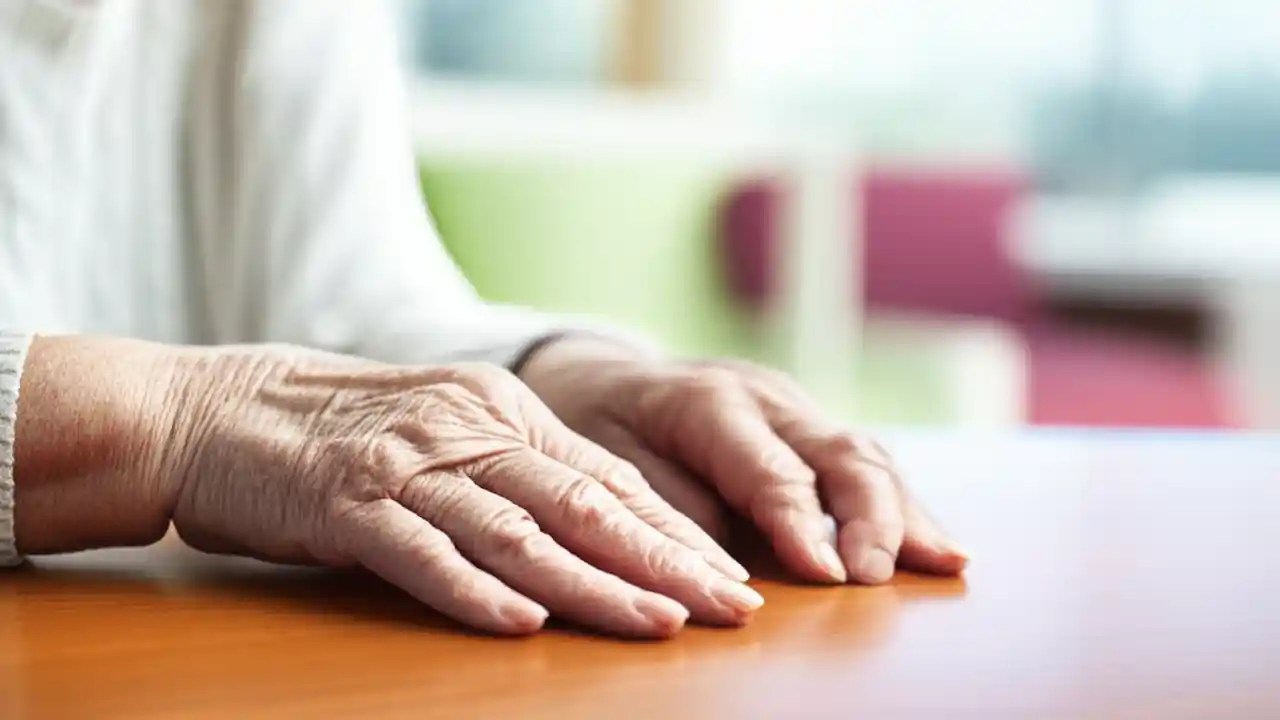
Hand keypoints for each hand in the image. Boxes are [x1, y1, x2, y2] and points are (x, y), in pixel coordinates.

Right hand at [158, 346, 760, 636]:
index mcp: (500, 410)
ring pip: (518, 531)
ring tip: (656, 623)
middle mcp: (467, 429)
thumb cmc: (341, 429)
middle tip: (731, 605)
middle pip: (583, 504)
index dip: (673, 531)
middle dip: (664, 560)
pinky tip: (521, 624)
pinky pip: (421, 552)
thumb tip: (601, 523)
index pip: (607, 477)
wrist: (218, 409)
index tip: (730, 575)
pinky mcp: (347, 502)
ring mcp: (408, 465)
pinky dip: (472, 590)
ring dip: (592, 585)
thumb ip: (515, 468)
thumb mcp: (445, 429)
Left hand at [519, 338, 967, 584]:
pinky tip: (936, 545)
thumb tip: (735, 565)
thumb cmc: (600, 429)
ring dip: (904, 513)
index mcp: (711, 403)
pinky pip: (864, 465)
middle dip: (870, 517)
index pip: (771, 469)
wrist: (603, 381)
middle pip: (840, 452)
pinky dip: (900, 506)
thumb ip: (675, 511)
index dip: (802, 524)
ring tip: (944, 563)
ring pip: (867, 455)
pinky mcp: (810, 430)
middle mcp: (767, 398)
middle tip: (879, 576)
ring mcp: (796, 409)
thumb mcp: (612, 465)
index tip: (829, 577)